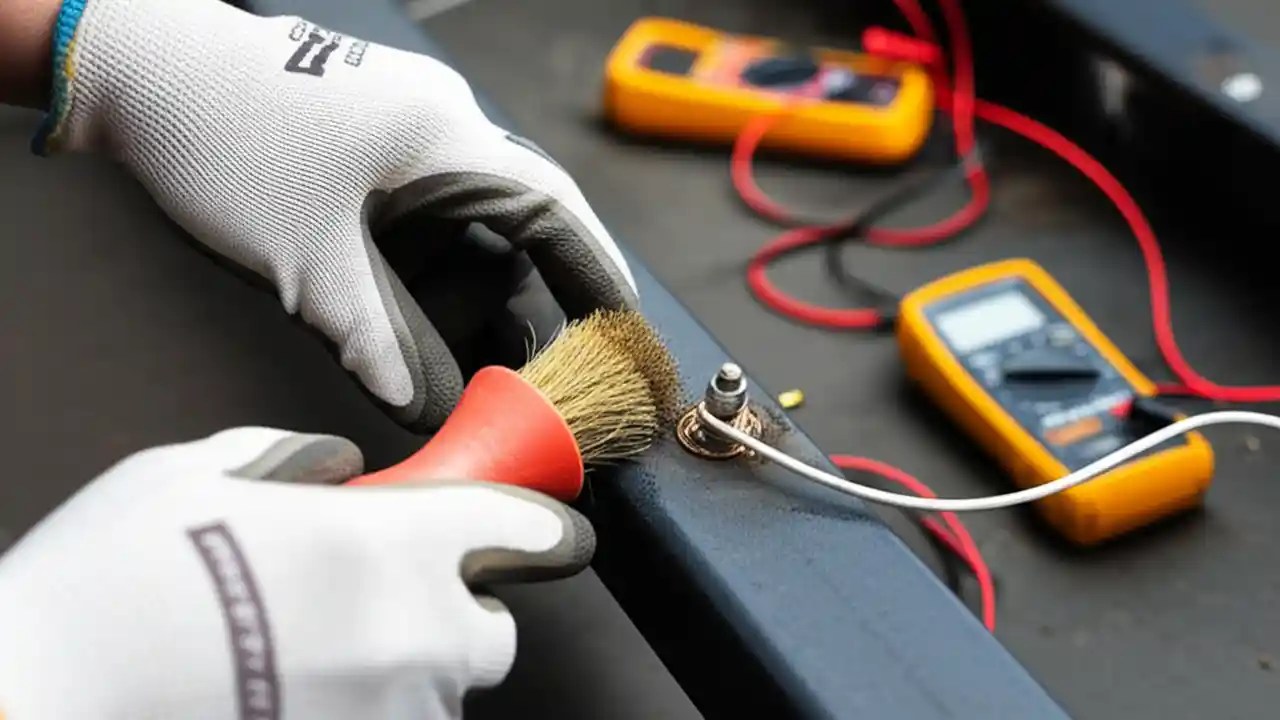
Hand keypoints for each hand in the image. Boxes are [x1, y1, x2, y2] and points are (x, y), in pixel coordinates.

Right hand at [0, 428, 593, 718]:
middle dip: (459, 614)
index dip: (546, 529)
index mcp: (387, 545)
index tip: (549, 533)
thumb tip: (338, 471)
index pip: (526, 532)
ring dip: (406, 672)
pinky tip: (293, 694)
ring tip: (312, 655)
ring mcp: (387, 718)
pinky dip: (367, 715)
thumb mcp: (194, 475)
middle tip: (388, 600)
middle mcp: (411, 639)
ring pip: (441, 696)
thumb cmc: (109, 581)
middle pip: (495, 634)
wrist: (37, 702)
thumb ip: (293, 462)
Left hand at [38, 0, 635, 430]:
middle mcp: (439, 133)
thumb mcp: (307, 265)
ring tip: (446, 369)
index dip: (596, 278)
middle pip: (509, 235)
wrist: (135, 72)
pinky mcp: (365, 154)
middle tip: (527, 385)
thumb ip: (378, 345)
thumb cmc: (223, 142)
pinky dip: (416, 280)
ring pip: (459, 236)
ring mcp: (401, 139)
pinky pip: (416, 226)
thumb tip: (428, 414)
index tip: (625, 335)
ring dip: (455, 302)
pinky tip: (397, 326)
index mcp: (446, 139)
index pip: (553, 212)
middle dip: (515, 311)